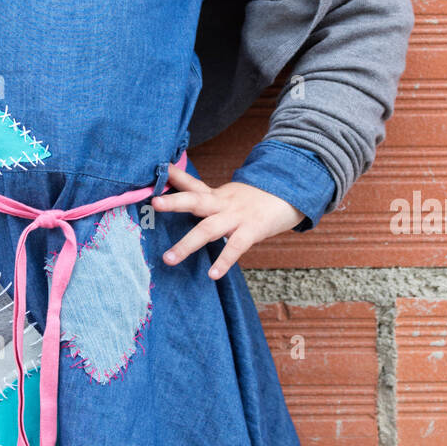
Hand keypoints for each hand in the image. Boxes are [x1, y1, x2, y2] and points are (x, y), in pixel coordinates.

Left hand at [151, 162, 303, 279]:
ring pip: (208, 229)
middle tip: (154, 204)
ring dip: (187, 244)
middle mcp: (223, 203)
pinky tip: (213, 274)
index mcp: (217, 195)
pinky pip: (235, 246)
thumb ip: (210, 200)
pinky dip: (224, 260)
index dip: (175, 177)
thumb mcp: (230, 196)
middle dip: (174, 203)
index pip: (193, 183)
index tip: (158, 171)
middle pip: (196, 200)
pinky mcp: (253, 230)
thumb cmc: (257, 200)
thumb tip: (187, 208)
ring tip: (169, 259)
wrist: (292, 193)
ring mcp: (237, 216)